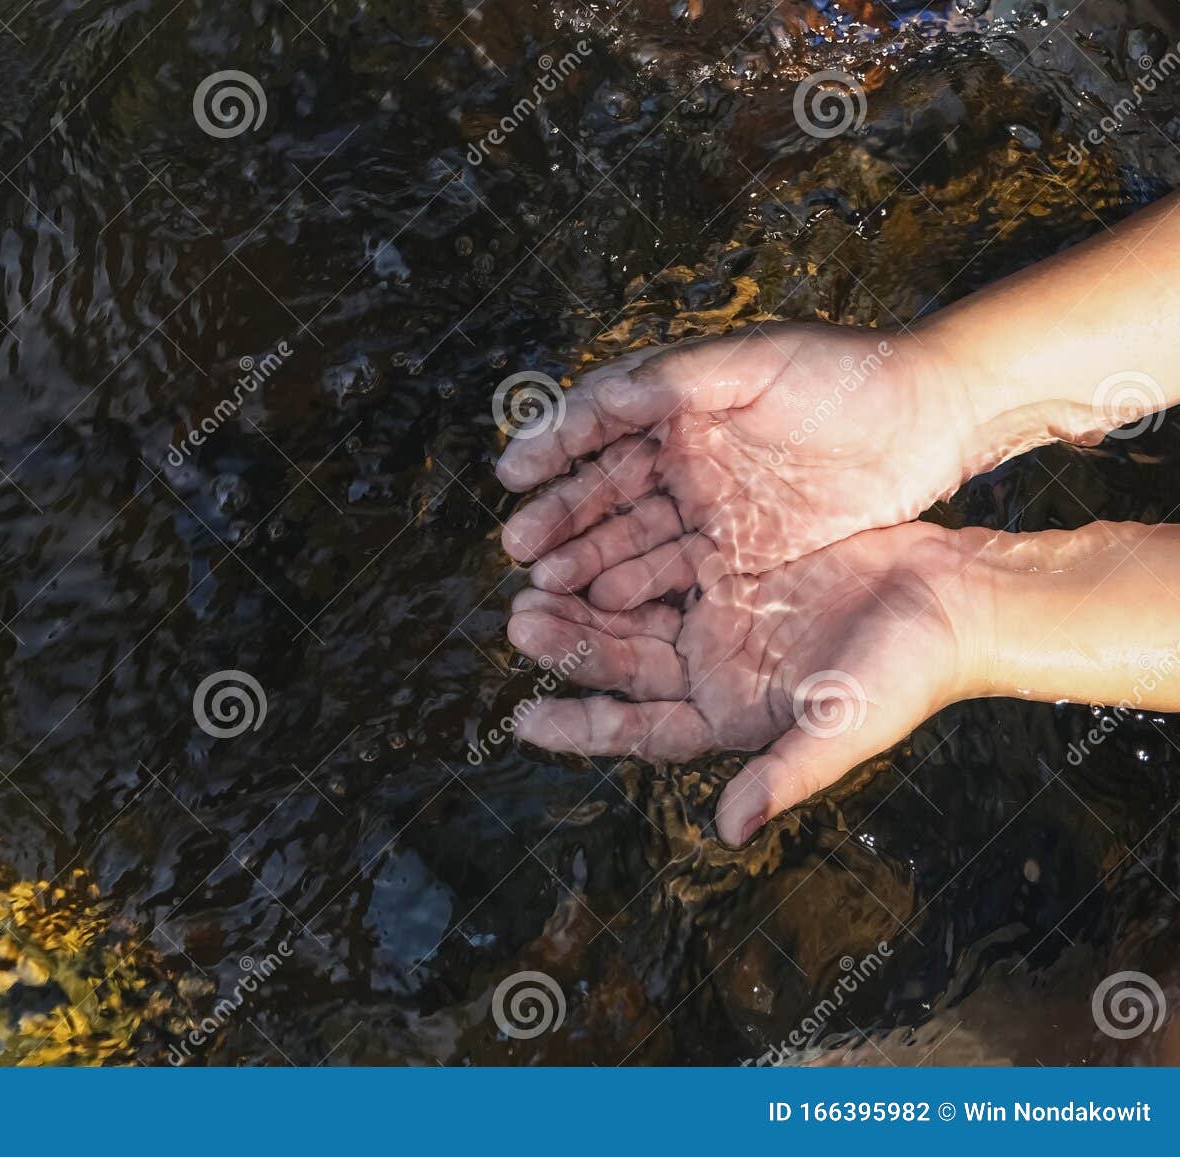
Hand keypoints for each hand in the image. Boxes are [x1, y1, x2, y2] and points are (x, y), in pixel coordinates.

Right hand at [496, 322, 980, 603]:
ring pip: (632, 537)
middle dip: (558, 518)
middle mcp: (683, 456)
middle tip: (517, 548)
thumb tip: (602, 396)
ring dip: (586, 559)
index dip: (553, 448)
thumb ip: (677, 378)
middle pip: (605, 491)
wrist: (933, 419)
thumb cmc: (846, 375)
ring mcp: (710, 507)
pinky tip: (606, 603)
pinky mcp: (741, 551)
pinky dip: (637, 588)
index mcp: (678, 402)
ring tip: (546, 585)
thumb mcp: (758, 363)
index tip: (513, 473)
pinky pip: (676, 573)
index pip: (598, 425)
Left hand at [504, 522, 984, 844]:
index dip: (583, 727)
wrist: (957, 597)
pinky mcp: (735, 566)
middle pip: (626, 663)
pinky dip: (626, 553)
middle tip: (519, 623)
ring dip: (586, 600)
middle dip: (572, 647)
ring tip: (533, 582)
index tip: (523, 722)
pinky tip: (587, 539)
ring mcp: (722, 617)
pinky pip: (665, 559)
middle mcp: (715, 670)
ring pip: (634, 610)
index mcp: (730, 716)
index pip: (640, 729)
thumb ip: (785, 775)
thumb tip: (730, 832)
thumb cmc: (908, 673)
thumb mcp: (843, 725)